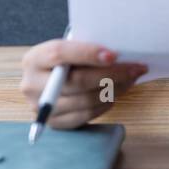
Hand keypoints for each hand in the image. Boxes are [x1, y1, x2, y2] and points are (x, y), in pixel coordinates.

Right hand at [20, 38, 147, 128]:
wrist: (50, 80)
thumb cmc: (67, 59)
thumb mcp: (68, 46)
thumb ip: (85, 48)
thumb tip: (119, 54)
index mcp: (34, 58)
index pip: (60, 54)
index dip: (88, 53)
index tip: (114, 54)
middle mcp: (31, 84)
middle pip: (76, 81)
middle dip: (111, 74)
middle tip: (136, 68)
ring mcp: (41, 107)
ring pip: (85, 101)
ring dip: (114, 90)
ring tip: (131, 78)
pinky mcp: (55, 123)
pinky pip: (86, 115)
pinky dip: (106, 103)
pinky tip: (117, 92)